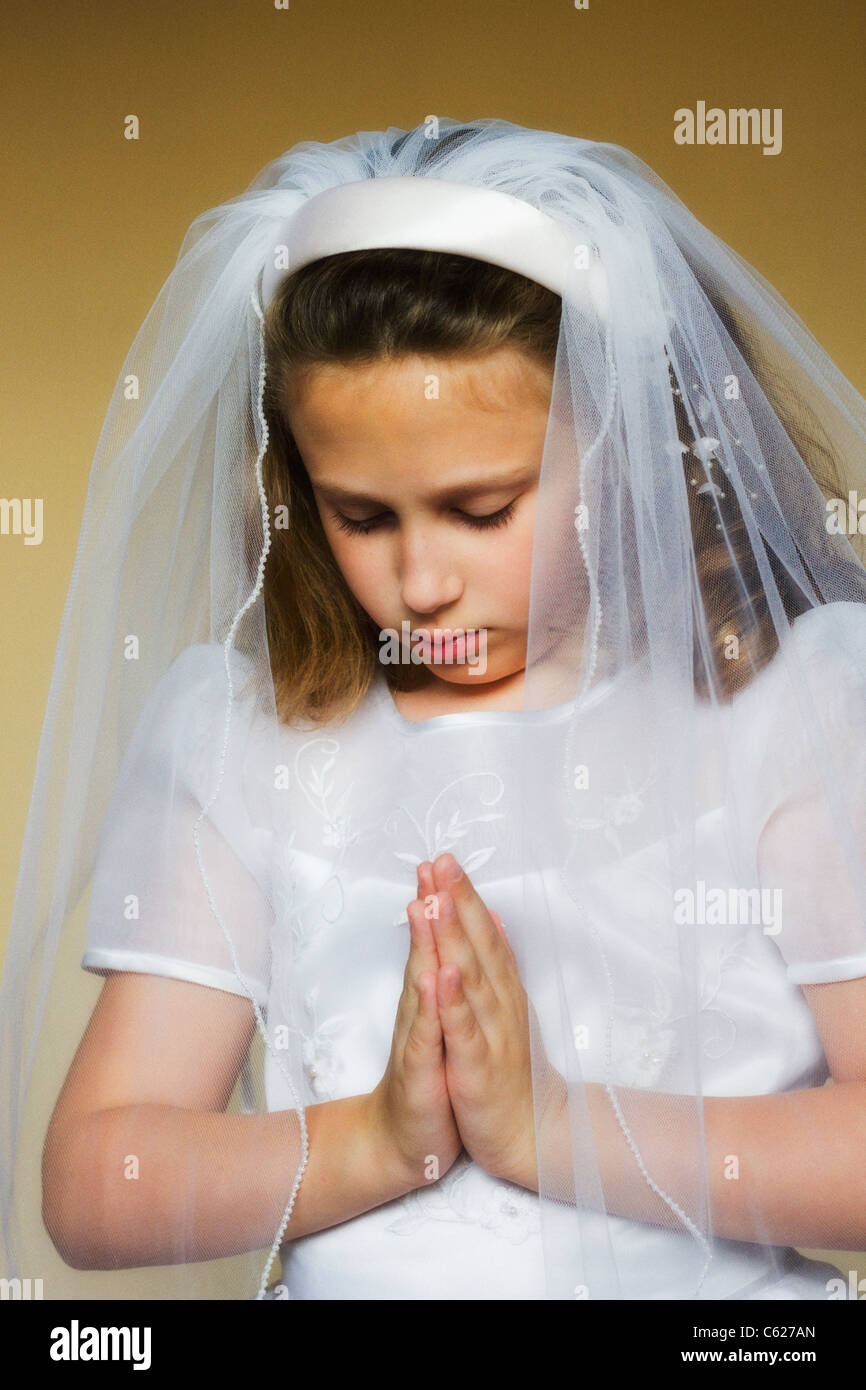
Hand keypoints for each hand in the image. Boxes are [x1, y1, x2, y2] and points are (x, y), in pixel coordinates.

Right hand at [368, 866, 462, 1190]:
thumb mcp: (441, 1022)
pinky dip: (432, 1006)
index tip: (442, 859)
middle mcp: (421, 1009)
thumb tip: (454, 938)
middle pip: (425, 950)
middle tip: (431, 864)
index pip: (437, 940)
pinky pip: (425, 1034)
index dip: (441, 901)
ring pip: (421, 984)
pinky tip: (434, 980)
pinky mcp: (420, 1071)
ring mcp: (418, 1038)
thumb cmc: (429, 1076)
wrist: (406, 1139)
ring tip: (427, 905)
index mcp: (432, 997)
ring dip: (425, 944)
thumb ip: (446, 978)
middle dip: (430, 906)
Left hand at [419, 853, 564, 1187]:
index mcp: (502, 990)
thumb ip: (497, 961)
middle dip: (458, 901)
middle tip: (442, 861)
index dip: (465, 895)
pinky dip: (455, 1002)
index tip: (445, 859)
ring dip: (455, 938)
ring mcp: (491, 1034)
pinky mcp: (477, 1067)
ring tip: (438, 900)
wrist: (528, 1135)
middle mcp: (501, 1003)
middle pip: (478, 944)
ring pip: (471, 979)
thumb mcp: (504, 1008)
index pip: (483, 933)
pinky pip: (465, 1031)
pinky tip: (444, 974)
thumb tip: (491, 914)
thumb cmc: (510, 1069)